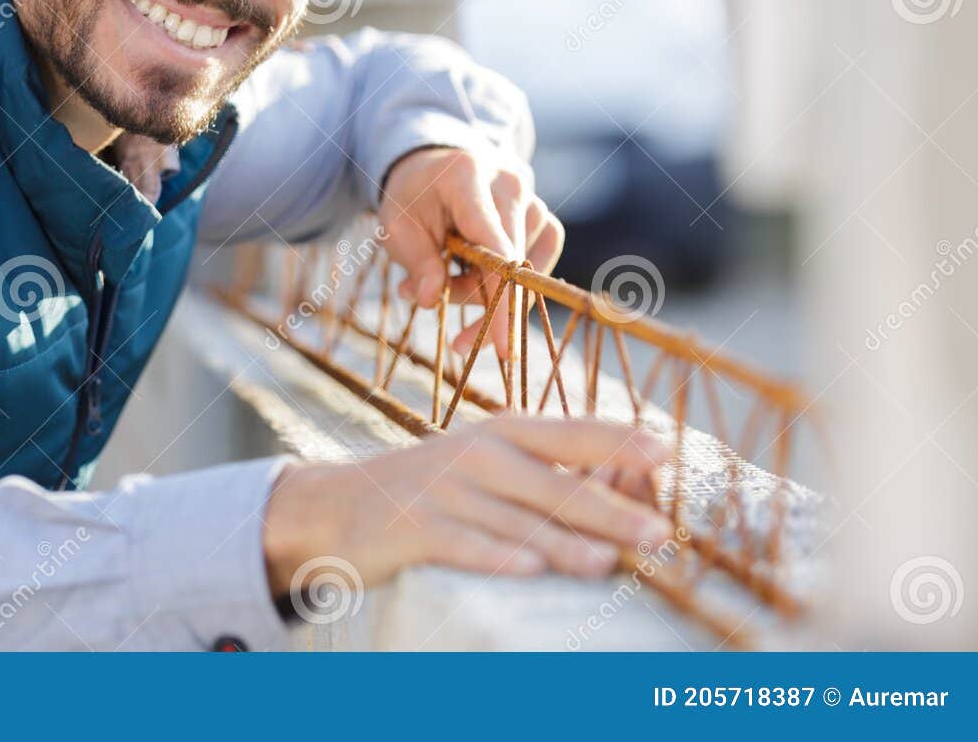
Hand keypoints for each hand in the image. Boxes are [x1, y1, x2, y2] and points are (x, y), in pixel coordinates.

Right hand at [262, 417, 673, 597]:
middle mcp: (477, 455)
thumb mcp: (486, 465)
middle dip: (609, 510)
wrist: (337, 504)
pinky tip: (526, 570)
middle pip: (554, 484)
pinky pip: (461, 544)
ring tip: (606, 564)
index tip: (664, 451)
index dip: (617, 440)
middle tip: (657, 534)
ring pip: (515, 521)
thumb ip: (546, 474)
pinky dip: (494, 557)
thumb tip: (628, 489)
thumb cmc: (433, 488)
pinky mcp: (413, 527)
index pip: (571, 434)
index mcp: (502, 432)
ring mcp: (444, 490)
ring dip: (562, 544)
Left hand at [377, 145, 562, 355]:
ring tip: (447, 282)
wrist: (434, 165)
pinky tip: (476, 277)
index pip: (496, 250)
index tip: (503, 347)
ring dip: (486, 293)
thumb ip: (416, 262)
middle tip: (441, 313)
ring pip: (525, 272)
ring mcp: (534, 201)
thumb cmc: (412, 196)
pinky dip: (506, 284)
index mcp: (469, 178)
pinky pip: (534, 267)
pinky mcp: (544, 220)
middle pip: (513, 266)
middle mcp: (511, 185)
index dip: (501, 302)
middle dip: (479, 303)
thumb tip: (431, 300)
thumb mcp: (396, 225)